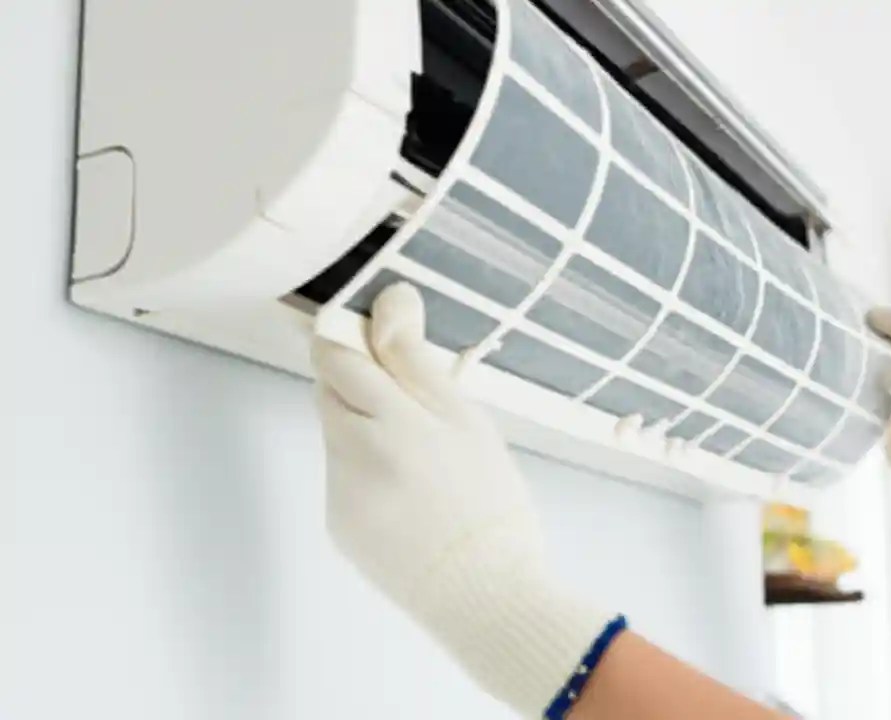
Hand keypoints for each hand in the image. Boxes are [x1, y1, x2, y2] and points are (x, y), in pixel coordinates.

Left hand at [312, 283, 611, 715]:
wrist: (488, 599)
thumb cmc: (492, 506)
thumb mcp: (468, 421)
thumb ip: (416, 362)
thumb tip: (389, 301)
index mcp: (393, 423)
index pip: (336, 354)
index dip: (350, 335)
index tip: (375, 333)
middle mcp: (353, 456)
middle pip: (329, 391)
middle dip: (361, 384)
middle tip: (414, 406)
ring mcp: (339, 494)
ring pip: (338, 434)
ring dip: (367, 430)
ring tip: (423, 464)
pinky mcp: (337, 526)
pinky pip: (343, 477)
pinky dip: (369, 474)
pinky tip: (412, 499)